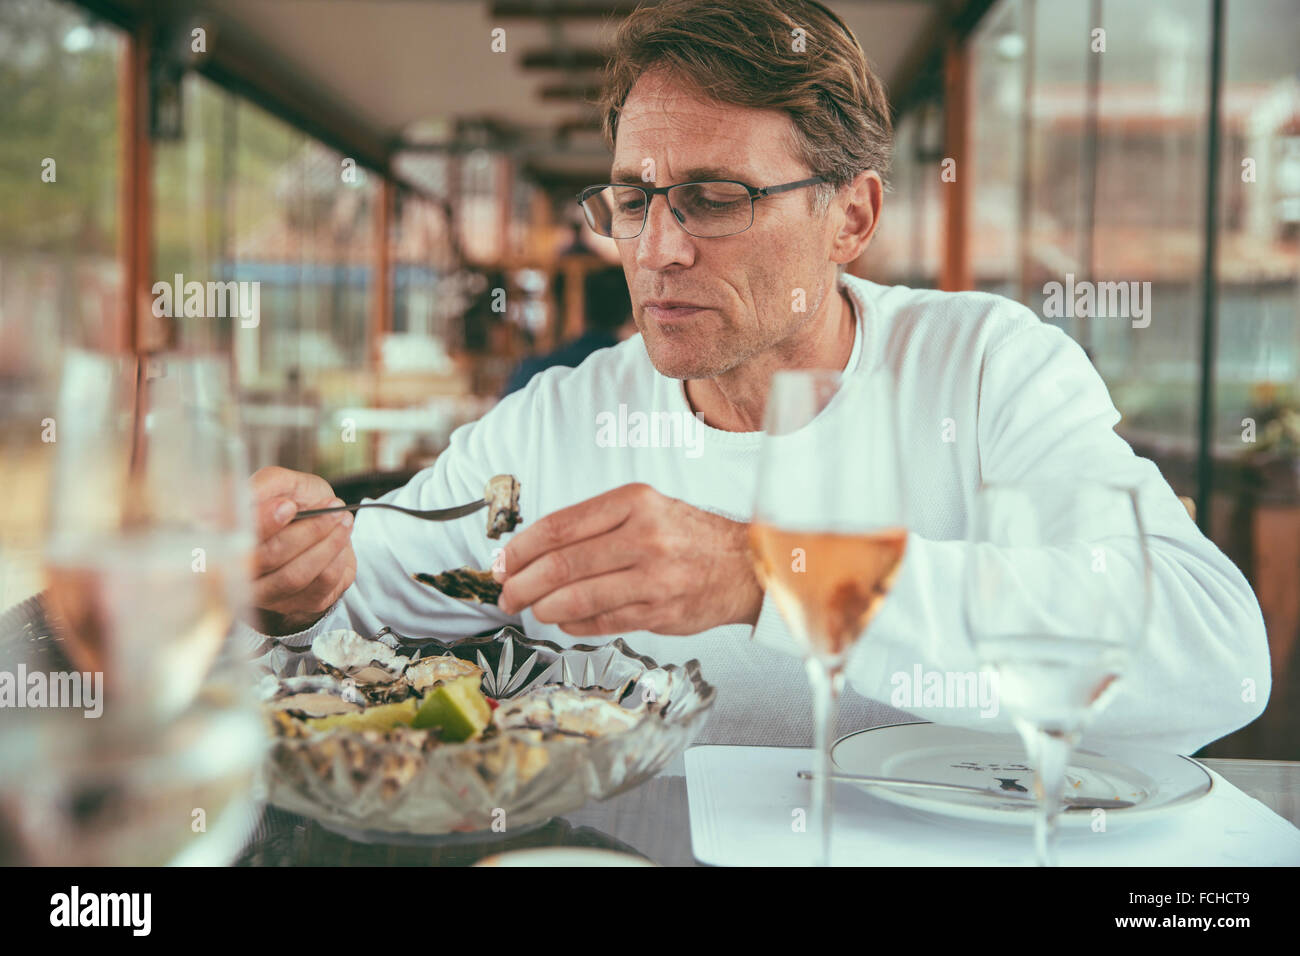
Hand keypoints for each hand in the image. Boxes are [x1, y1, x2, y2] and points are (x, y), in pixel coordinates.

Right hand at [249, 466, 356, 634]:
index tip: (289, 506)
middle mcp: (239, 572)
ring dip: (327, 544)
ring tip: (343, 518)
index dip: (263, 523)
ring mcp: (265, 594)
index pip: (236, 538)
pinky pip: (320, 585)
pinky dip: (337, 557)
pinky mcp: (296, 604)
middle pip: (267, 558)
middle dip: (307, 530)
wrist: (325, 522)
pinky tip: (342, 537)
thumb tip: (249, 497)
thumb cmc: (297, 501)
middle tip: (332, 507)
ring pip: (295, 576)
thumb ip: (266, 484)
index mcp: (227, 538)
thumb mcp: (283, 483)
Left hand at [495, 483, 761, 636]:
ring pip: (577, 598)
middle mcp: (644, 537)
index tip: (503, 562)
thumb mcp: (645, 509)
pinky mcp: (659, 612)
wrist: (744, 565)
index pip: (559, 526)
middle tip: (506, 593)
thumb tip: (531, 552)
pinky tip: (563, 618)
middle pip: (562, 565)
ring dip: (543, 607)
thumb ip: (593, 526)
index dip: (521, 548)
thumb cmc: (686, 536)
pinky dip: (573, 622)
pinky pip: (601, 621)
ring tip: (531, 608)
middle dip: (523, 583)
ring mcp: (653, 578)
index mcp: (634, 502)